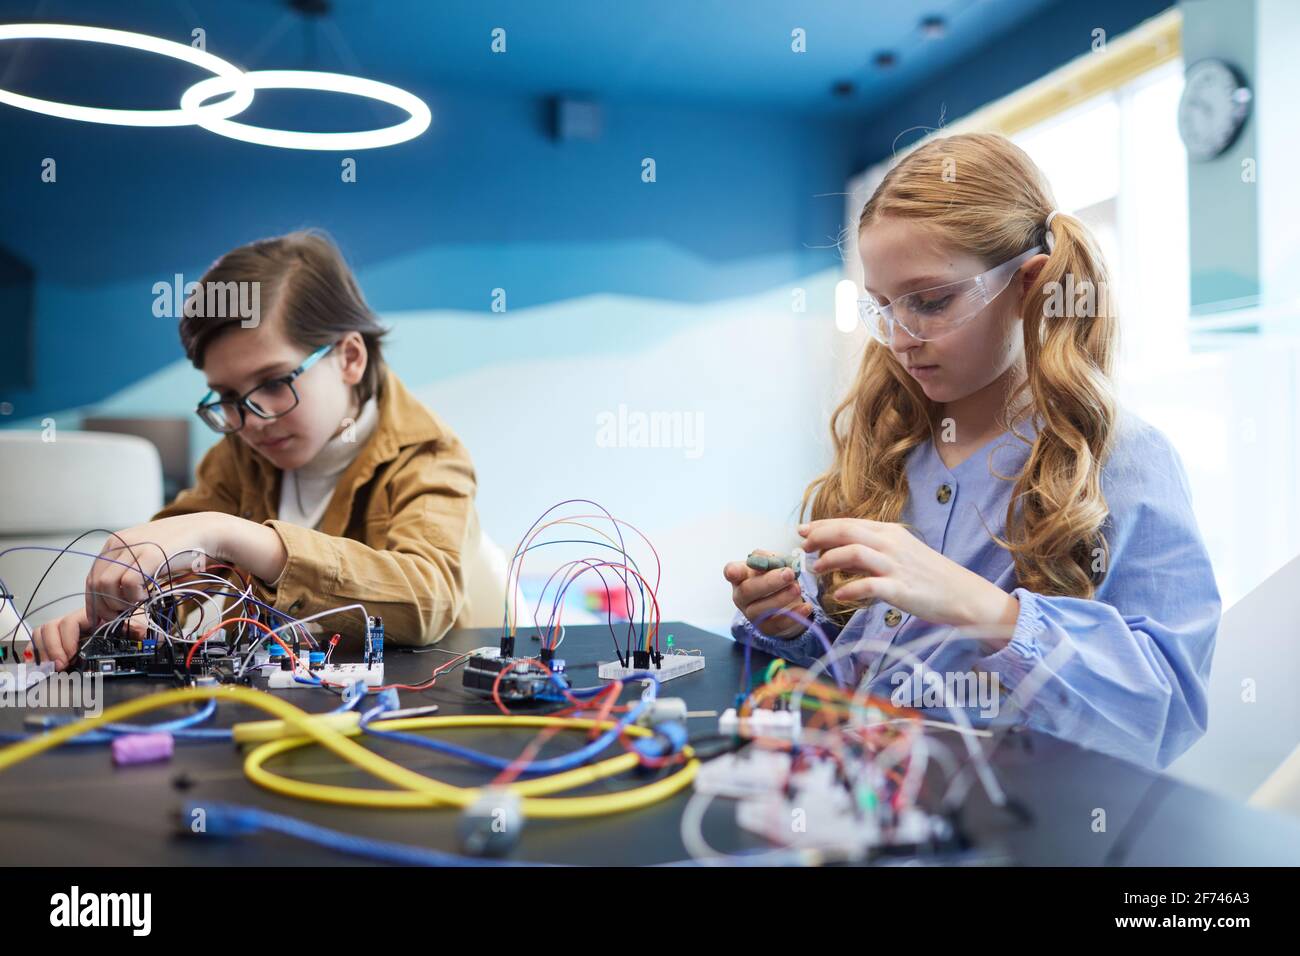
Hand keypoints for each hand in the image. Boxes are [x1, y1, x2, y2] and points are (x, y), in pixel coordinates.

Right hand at [31, 607, 145, 670]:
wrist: (133, 626)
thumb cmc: (132, 627)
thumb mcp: (136, 626)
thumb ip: (138, 629)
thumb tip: (140, 633)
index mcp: (92, 617)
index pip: (70, 623)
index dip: (65, 640)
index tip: (67, 658)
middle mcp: (77, 622)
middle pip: (51, 627)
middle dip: (52, 648)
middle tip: (60, 666)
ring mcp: (67, 631)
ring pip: (43, 632)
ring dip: (43, 650)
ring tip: (51, 666)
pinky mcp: (61, 640)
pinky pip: (41, 640)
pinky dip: (37, 650)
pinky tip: (40, 662)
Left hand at [85, 513, 229, 628]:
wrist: (205, 532)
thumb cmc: (179, 547)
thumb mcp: (146, 555)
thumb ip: (128, 570)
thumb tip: (114, 599)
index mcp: (115, 542)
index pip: (92, 577)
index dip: (94, 601)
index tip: (101, 618)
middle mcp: (119, 542)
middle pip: (96, 583)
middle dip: (104, 606)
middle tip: (118, 618)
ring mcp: (134, 547)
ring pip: (107, 584)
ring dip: (119, 602)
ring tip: (136, 606)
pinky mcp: (150, 555)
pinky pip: (129, 583)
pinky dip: (135, 596)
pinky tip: (148, 596)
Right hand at [722, 549, 811, 637]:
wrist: (785, 604)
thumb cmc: (775, 578)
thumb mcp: (774, 564)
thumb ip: (773, 558)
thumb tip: (777, 561)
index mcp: (741, 576)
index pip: (731, 571)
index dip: (732, 572)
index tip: (734, 572)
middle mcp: (741, 596)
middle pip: (748, 590)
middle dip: (769, 582)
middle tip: (789, 574)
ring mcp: (752, 614)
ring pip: (762, 609)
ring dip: (781, 598)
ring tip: (797, 589)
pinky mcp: (766, 628)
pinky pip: (779, 623)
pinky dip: (795, 615)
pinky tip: (806, 606)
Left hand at [798, 519, 1018, 633]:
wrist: (963, 594)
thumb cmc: (929, 575)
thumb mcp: (900, 553)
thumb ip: (871, 552)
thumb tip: (840, 553)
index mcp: (890, 532)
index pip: (849, 522)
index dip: (822, 525)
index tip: (803, 531)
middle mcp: (891, 544)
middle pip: (846, 531)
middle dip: (819, 536)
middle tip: (804, 547)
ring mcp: (896, 566)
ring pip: (854, 553)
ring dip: (830, 560)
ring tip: (817, 569)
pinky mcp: (901, 589)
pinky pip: (869, 586)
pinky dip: (850, 590)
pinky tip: (838, 596)